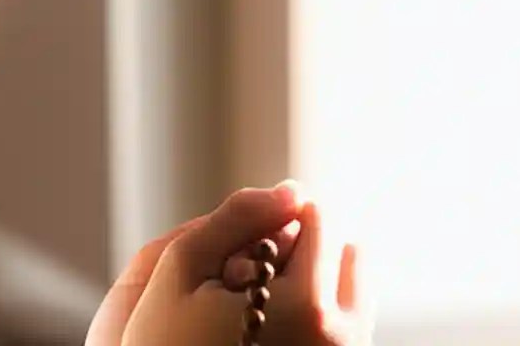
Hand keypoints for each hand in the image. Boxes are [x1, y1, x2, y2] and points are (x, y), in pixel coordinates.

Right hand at [119, 189, 372, 344]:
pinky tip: (275, 332)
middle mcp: (343, 335)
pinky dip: (319, 314)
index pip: (321, 217)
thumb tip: (290, 189)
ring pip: (354, 285)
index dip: (275, 221)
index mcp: (306, 304)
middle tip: (250, 288)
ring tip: (264, 310)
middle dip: (303, 252)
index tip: (240, 257)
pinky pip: (349, 321)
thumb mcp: (181, 269)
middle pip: (346, 249)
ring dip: (317, 282)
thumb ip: (236, 218)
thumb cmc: (166, 345)